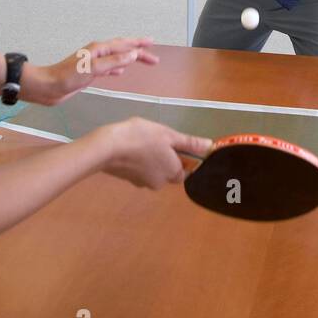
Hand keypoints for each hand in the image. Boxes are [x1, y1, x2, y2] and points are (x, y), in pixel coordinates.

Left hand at [21, 38, 159, 104]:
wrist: (48, 87)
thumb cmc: (66, 77)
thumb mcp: (92, 69)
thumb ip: (113, 62)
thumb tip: (132, 56)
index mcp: (98, 49)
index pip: (124, 45)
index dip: (139, 45)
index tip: (152, 44)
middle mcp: (97, 53)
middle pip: (122, 50)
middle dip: (138, 51)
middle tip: (153, 57)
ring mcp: (94, 63)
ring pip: (117, 58)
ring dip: (130, 58)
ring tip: (141, 60)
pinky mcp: (90, 73)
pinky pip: (109, 67)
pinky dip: (118, 67)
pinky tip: (121, 71)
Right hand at [95, 117, 211, 188]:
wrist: (108, 147)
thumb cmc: (142, 138)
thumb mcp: (169, 135)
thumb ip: (189, 143)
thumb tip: (210, 147)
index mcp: (172, 173)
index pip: (184, 170)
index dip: (181, 157)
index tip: (173, 143)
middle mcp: (159, 183)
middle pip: (167, 171)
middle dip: (164, 157)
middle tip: (156, 139)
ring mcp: (141, 183)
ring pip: (152, 170)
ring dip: (150, 158)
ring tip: (141, 140)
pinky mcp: (127, 179)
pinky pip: (139, 170)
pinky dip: (137, 160)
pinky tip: (131, 147)